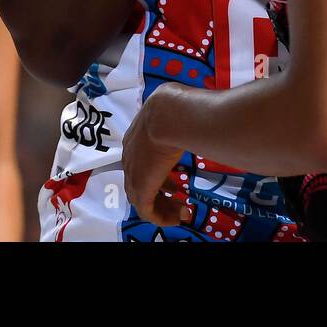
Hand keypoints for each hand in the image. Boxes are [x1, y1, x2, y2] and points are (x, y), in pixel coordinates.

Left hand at [123, 84, 191, 226]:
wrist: (169, 115)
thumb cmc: (176, 109)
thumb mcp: (174, 109)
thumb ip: (180, 114)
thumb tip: (196, 108)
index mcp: (135, 137)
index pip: (141, 162)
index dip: (158, 174)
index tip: (175, 183)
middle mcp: (130, 157)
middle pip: (140, 181)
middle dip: (161, 192)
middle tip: (179, 199)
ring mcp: (133, 173)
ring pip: (143, 198)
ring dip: (163, 207)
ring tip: (181, 212)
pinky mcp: (141, 188)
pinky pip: (148, 211)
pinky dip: (161, 218)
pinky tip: (177, 218)